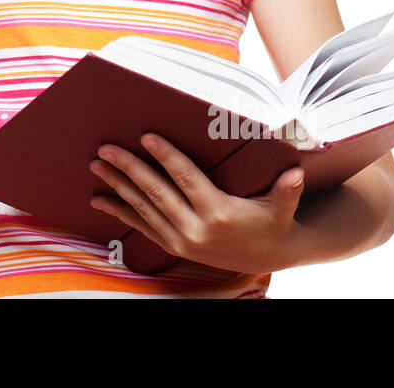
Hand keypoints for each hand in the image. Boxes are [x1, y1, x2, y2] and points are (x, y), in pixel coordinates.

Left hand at [88, 133, 304, 275]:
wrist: (268, 257)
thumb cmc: (274, 222)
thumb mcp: (283, 207)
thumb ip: (288, 190)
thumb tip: (297, 172)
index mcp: (219, 213)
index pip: (186, 178)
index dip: (166, 156)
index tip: (146, 137)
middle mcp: (195, 228)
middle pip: (155, 192)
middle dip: (128, 168)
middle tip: (105, 148)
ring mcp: (181, 239)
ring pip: (142, 208)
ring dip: (117, 186)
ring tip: (96, 165)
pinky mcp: (173, 245)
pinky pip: (140, 226)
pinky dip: (119, 211)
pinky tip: (99, 198)